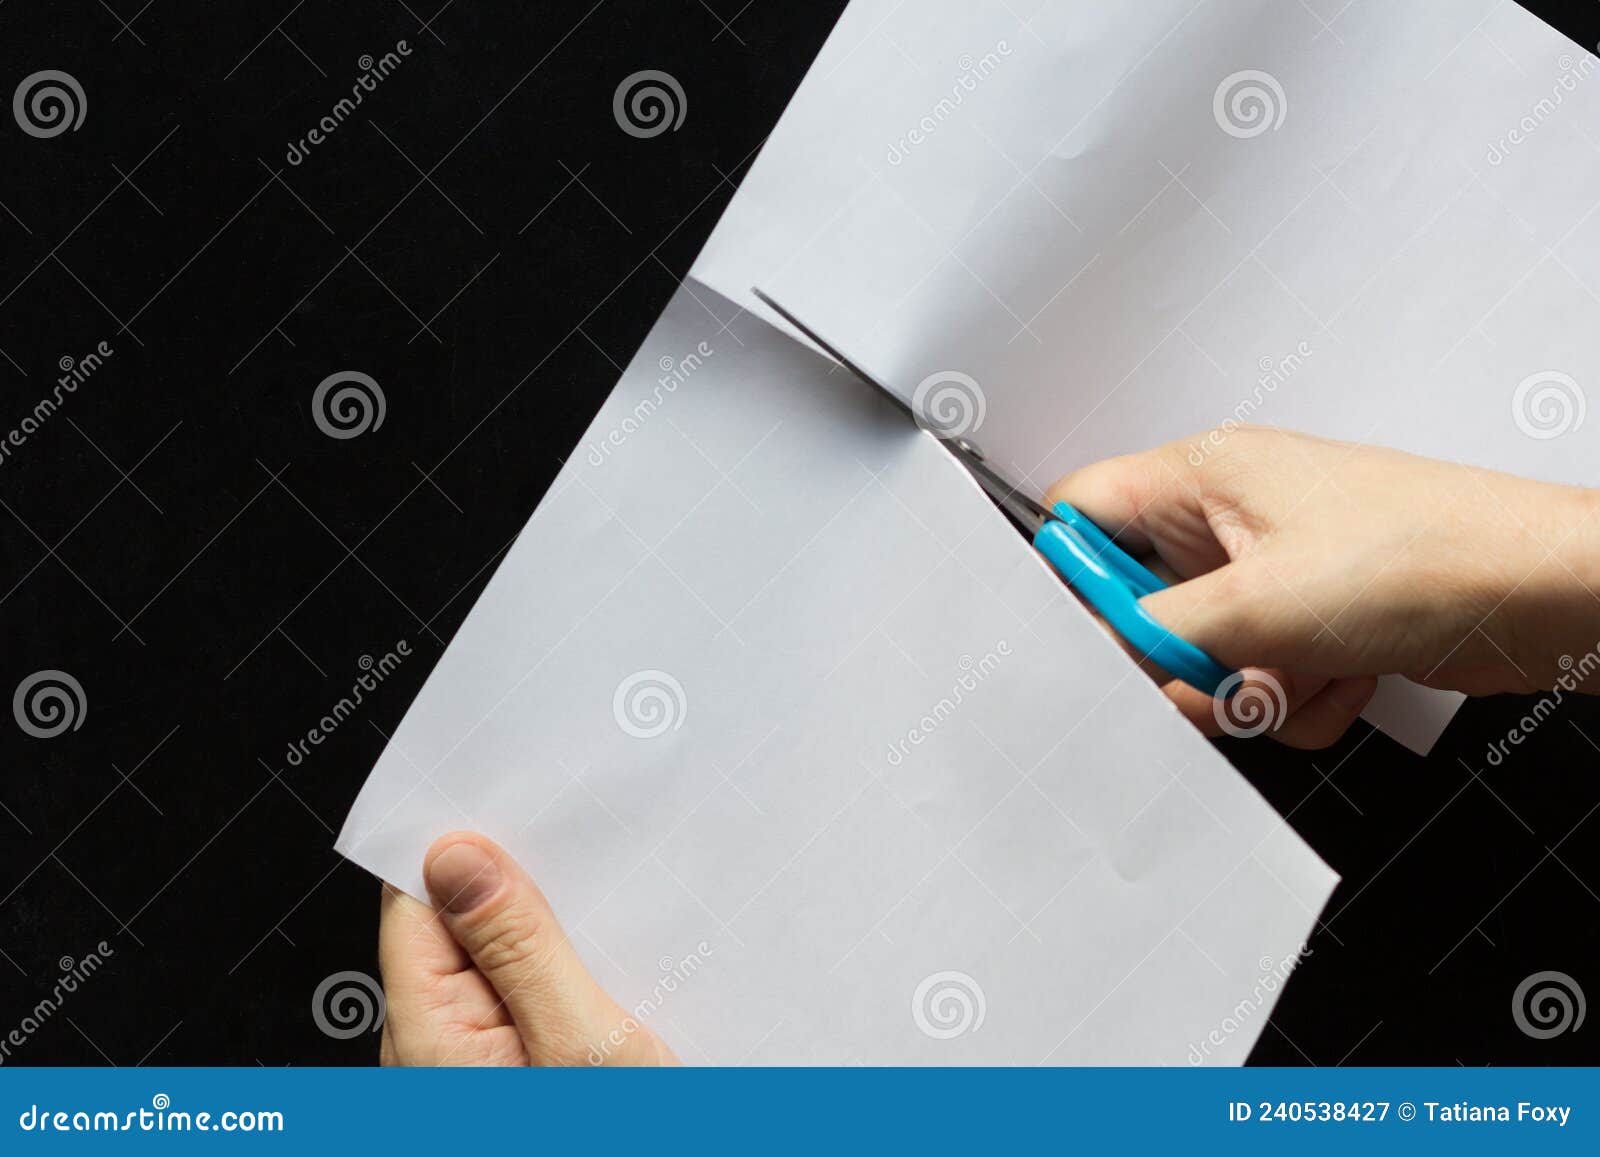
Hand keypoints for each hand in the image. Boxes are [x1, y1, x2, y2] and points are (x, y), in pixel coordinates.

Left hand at [378, 831, 675, 1065]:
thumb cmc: (612, 1146)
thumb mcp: (580, 1041)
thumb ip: (520, 950)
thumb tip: (459, 858)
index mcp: (430, 1039)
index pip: (414, 907)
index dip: (458, 850)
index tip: (510, 804)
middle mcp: (437, 1052)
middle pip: (460, 931)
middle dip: (518, 887)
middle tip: (587, 852)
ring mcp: (477, 1063)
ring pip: (502, 961)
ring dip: (553, 933)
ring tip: (616, 915)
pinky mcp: (521, 1066)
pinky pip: (529, 995)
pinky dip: (566, 970)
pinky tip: (618, 964)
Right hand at [1048, 426, 1599, 746]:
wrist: (1546, 599)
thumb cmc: (1429, 558)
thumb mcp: (1257, 606)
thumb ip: (1154, 636)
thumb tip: (1098, 659)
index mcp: (1204, 476)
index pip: (1083, 513)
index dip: (1070, 578)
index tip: (1085, 638)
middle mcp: (1233, 518)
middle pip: (1142, 604)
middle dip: (1180, 659)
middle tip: (1213, 674)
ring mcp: (1275, 571)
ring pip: (1202, 655)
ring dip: (1246, 689)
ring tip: (1303, 674)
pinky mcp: (1314, 619)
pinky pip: (1259, 679)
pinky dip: (1294, 698)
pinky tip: (1345, 681)